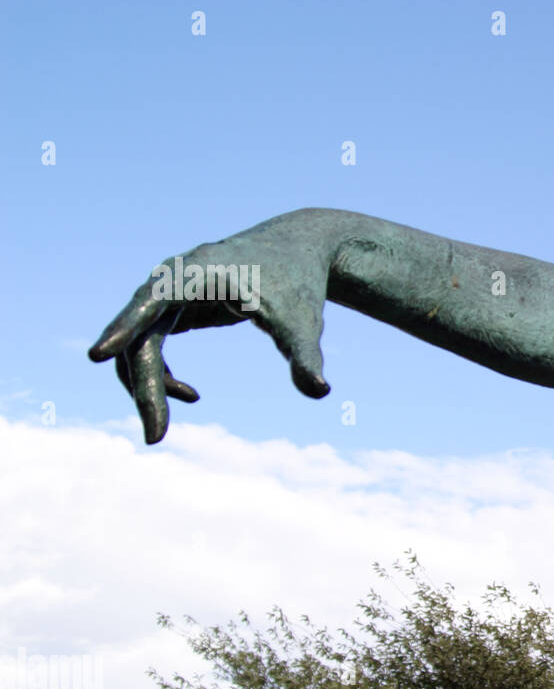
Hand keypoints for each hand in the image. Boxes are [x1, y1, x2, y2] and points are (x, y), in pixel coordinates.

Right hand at [89, 214, 334, 442]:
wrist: (298, 251)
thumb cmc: (300, 283)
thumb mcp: (303, 321)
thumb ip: (307, 355)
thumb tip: (320, 391)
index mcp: (199, 273)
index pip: (152, 302)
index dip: (125, 328)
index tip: (99, 355)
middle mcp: (173, 277)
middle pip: (140, 334)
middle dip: (143, 387)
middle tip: (156, 437)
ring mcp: (168, 291)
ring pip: (138, 342)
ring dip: (148, 385)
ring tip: (169, 422)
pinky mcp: (175, 305)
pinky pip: (150, 342)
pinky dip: (160, 374)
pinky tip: (192, 395)